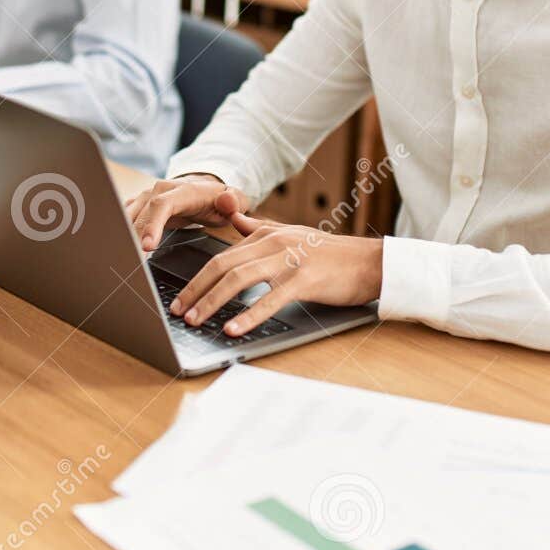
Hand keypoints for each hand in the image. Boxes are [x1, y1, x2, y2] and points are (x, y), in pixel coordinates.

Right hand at [124, 174, 250, 250]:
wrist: (204, 187)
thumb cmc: (217, 200)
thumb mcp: (234, 200)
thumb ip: (233, 201)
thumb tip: (228, 201)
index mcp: (182, 191)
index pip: (163, 205)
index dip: (152, 225)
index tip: (147, 247)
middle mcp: (159, 191)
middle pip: (140, 214)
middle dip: (132, 240)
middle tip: (129, 265)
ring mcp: (146, 197)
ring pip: (127, 216)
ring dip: (122, 238)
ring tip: (120, 262)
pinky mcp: (138, 205)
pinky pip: (123, 219)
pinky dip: (119, 234)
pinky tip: (117, 252)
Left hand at [171, 213, 382, 336]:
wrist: (371, 262)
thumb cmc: (331, 255)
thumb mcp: (291, 236)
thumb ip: (259, 230)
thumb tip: (234, 221)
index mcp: (267, 234)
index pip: (222, 255)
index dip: (197, 277)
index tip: (181, 296)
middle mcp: (274, 243)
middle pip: (223, 265)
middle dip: (196, 289)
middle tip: (178, 310)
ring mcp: (289, 260)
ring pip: (238, 279)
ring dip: (212, 301)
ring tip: (195, 319)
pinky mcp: (305, 280)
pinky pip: (270, 299)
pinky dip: (248, 315)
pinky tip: (232, 328)